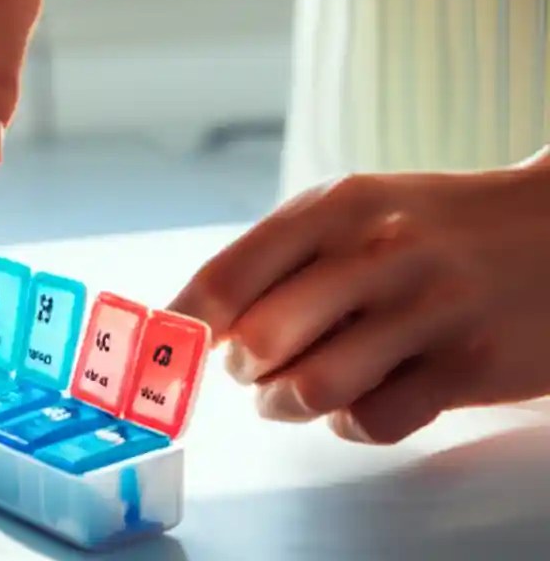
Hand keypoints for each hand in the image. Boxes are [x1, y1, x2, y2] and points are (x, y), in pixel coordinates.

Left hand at [169, 147, 549, 443]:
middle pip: (259, 344)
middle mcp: (377, 253)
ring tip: (297, 388)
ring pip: (309, 391)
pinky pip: (370, 423)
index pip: (224, 280)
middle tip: (253, 368)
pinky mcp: (468, 367)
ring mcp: (427, 311)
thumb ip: (275, 257)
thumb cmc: (433, 224)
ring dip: (285, 404)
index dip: (181, 329)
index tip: (163, 355)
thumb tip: (192, 323)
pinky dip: (348, 424)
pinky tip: (363, 395)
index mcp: (333, 208)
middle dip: (240, 371)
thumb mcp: (353, 210)